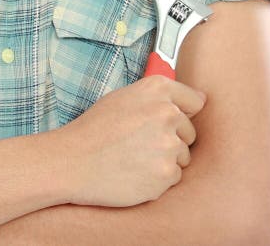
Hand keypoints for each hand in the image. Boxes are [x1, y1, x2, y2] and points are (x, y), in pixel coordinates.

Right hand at [57, 76, 205, 207]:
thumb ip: (158, 97)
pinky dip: (158, 179)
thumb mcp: (125, 97)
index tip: (176, 122)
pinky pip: (174, 177)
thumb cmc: (95, 129)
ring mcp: (168, 144)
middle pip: (190, 132)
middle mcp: (168, 113)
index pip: (196, 101)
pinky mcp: (166, 173)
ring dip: (166, 160)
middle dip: (172, 139)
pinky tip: (136, 173)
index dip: (185, 113)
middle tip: (142, 144)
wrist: (73, 161)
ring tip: (136, 159)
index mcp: (158, 89)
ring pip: (182, 156)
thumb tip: (195, 100)